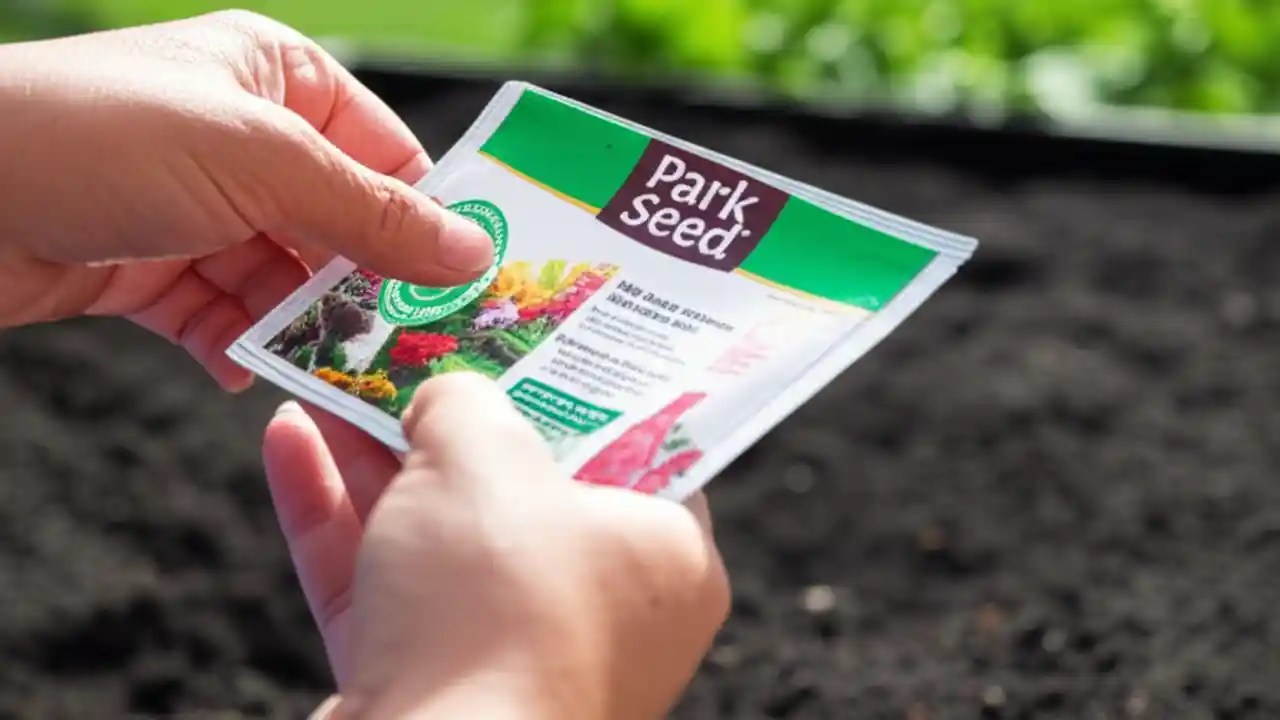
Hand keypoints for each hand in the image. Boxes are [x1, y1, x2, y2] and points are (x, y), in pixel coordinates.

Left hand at [0, 11, 492, 389]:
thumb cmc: (99, 136)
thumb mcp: (261, 163)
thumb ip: (372, 213)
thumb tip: (473, 250)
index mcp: (278, 79)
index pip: (387, 154)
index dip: (430, 219)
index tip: (471, 285)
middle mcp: (244, 138)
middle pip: (341, 225)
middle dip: (367, 286)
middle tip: (410, 345)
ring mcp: (197, 205)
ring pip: (284, 280)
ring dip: (302, 326)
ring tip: (328, 370)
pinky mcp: (151, 266)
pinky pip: (221, 314)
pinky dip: (237, 345)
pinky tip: (243, 367)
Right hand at [262, 373, 729, 719]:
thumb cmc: (498, 602)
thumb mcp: (485, 459)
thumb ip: (466, 406)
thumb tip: (444, 401)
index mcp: (662, 553)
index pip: (633, 448)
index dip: (573, 384)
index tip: (525, 335)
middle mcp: (599, 609)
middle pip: (518, 488)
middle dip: (448, 417)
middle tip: (408, 349)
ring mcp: (510, 655)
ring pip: (436, 534)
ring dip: (375, 455)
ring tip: (327, 376)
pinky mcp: (427, 688)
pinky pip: (380, 585)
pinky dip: (336, 515)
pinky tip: (288, 437)